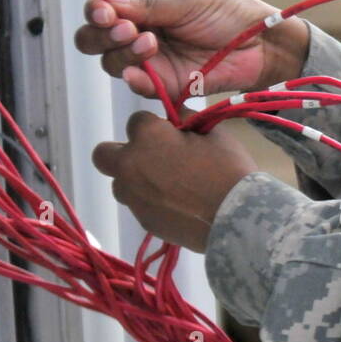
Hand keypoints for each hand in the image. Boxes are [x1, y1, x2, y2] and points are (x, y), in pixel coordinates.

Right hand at [73, 0, 309, 99]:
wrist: (261, 44)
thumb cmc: (229, 14)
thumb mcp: (188, 2)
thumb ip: (148, 5)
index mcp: (142, 3)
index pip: (102, 7)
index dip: (96, 11)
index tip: (105, 13)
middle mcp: (139, 32)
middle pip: (94, 39)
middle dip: (101, 35)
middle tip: (126, 30)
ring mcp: (149, 60)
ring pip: (111, 63)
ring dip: (122, 53)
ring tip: (149, 43)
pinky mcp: (164, 84)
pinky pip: (138, 86)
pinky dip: (134, 79)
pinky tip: (140, 71)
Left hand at [92, 109, 257, 252]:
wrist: (236, 218)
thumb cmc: (227, 168)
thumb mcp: (212, 132)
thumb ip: (186, 121)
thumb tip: (174, 120)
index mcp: (148, 137)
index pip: (136, 121)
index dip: (155, 127)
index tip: (172, 135)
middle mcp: (131, 164)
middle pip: (104, 153)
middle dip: (122, 151)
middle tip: (151, 157)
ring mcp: (133, 196)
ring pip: (119, 182)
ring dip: (135, 178)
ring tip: (167, 184)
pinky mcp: (142, 221)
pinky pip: (137, 204)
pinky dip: (150, 201)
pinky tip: (176, 204)